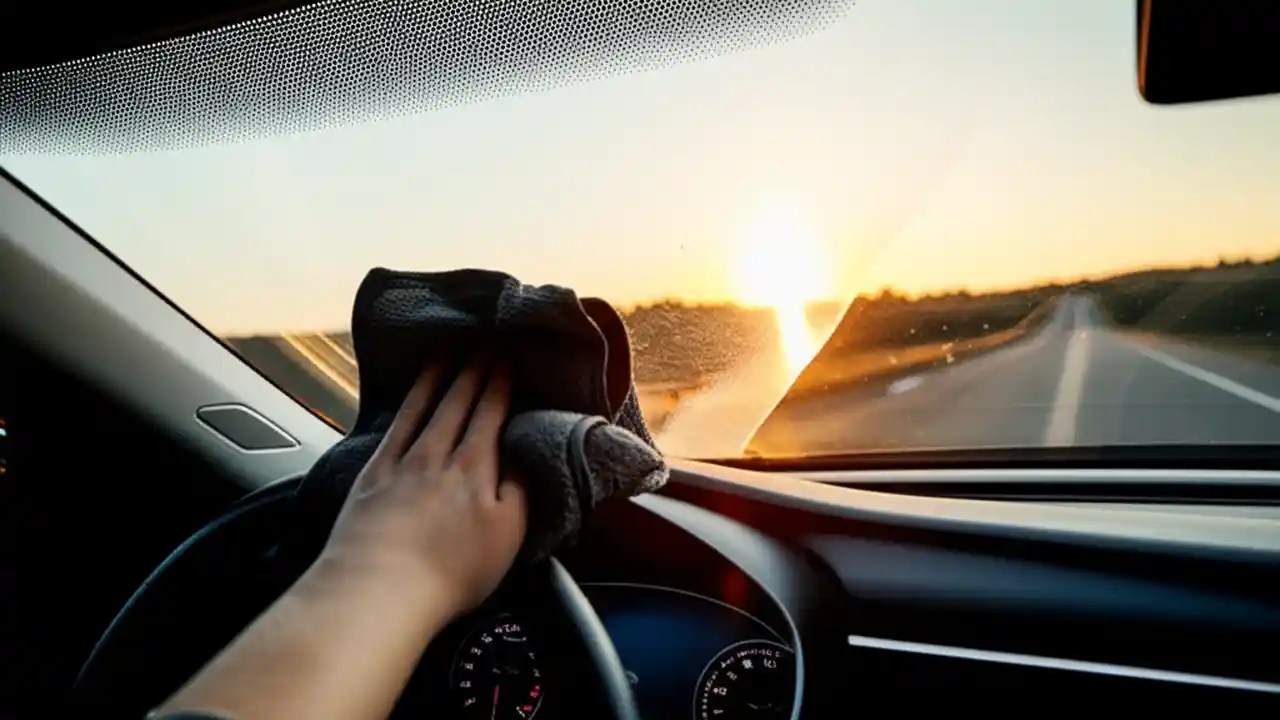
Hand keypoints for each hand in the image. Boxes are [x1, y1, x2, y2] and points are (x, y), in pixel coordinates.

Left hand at [321, 354, 527, 618]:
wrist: (380, 588)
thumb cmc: (451, 571)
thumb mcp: (509, 535)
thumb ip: (520, 490)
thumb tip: (525, 457)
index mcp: (476, 468)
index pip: (491, 413)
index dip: (500, 382)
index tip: (508, 357)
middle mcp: (439, 454)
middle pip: (459, 401)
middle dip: (474, 369)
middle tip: (484, 343)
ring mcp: (402, 461)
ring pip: (424, 405)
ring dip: (439, 375)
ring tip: (449, 351)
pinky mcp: (372, 475)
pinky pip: (394, 426)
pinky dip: (405, 403)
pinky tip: (409, 394)